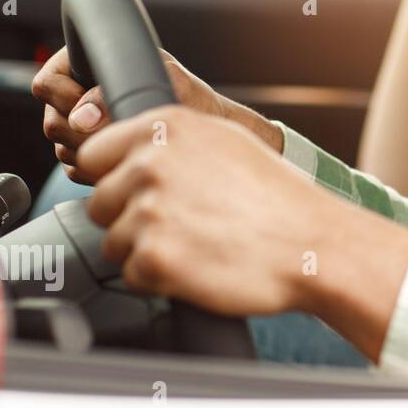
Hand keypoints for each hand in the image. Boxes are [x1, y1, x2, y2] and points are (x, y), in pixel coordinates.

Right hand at [32, 46, 279, 183]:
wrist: (208, 130)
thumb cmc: (191, 97)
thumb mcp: (164, 82)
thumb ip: (121, 92)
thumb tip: (83, 116)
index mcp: (89, 66)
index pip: (47, 83)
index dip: (64, 99)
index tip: (95, 109)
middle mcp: (80, 96)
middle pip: (52, 122)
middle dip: (83, 134)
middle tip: (120, 133)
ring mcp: (83, 128)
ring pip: (62, 149)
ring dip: (94, 153)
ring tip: (132, 143)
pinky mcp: (92, 154)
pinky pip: (76, 169)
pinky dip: (99, 169)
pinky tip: (128, 158)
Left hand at [76, 106, 340, 314]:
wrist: (313, 245)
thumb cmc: (279, 199)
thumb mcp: (228, 142)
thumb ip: (174, 140)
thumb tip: (133, 148)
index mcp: (166, 128)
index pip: (94, 153)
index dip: (118, 179)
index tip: (146, 194)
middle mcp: (151, 163)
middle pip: (100, 202)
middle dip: (131, 219)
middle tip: (183, 225)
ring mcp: (149, 210)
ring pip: (113, 242)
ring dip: (146, 250)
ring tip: (197, 244)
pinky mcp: (153, 257)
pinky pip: (131, 275)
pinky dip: (160, 279)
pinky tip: (199, 265)